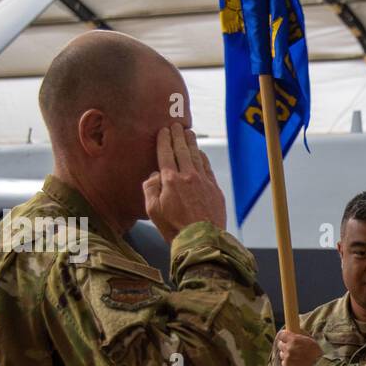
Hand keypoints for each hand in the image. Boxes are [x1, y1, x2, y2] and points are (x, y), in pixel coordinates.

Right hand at [143, 124, 226, 241]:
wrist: (201, 240)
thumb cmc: (173, 228)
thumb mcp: (152, 210)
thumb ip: (150, 188)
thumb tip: (154, 175)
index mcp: (170, 180)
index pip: (166, 153)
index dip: (164, 140)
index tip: (163, 130)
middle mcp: (188, 176)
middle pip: (182, 150)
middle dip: (178, 135)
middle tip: (176, 125)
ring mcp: (204, 182)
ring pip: (197, 156)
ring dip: (192, 143)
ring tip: (188, 133)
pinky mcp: (215, 189)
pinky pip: (207, 168)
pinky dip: (203, 158)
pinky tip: (201, 154)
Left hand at [277, 329, 322, 365]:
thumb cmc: (317, 353)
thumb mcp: (310, 340)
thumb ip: (301, 335)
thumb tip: (296, 331)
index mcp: (294, 340)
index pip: (281, 335)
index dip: (283, 336)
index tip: (285, 337)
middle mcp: (288, 348)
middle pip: (280, 344)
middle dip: (285, 345)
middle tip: (291, 347)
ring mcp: (287, 358)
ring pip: (281, 354)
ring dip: (286, 354)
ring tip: (295, 357)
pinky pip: (283, 363)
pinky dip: (287, 363)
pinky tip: (295, 363)